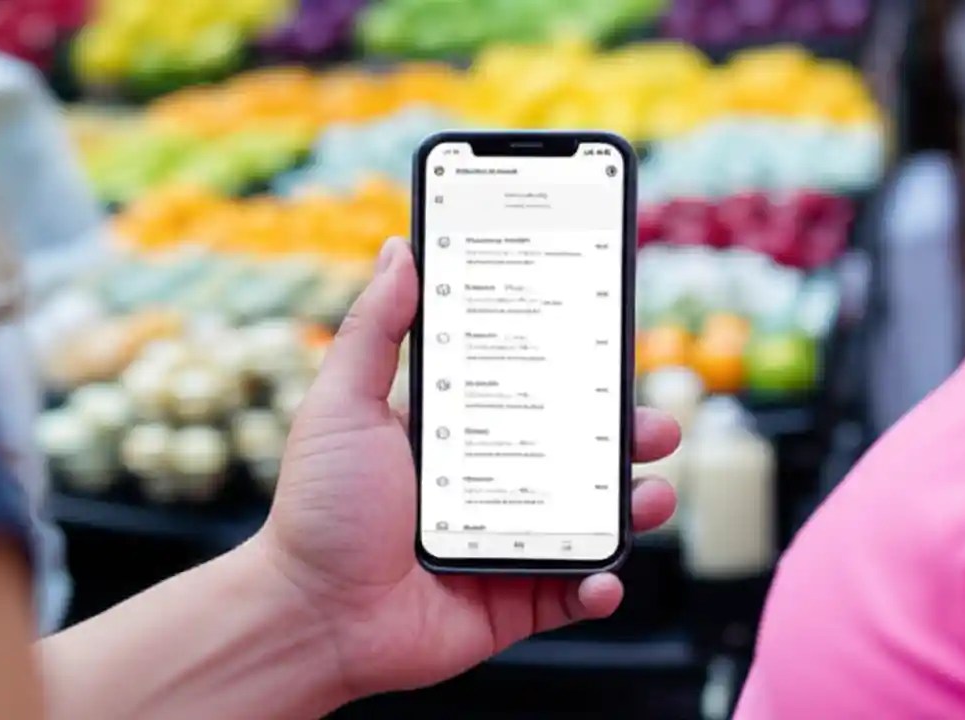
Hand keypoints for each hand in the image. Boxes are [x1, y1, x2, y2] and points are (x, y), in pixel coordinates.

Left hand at [256, 237, 679, 699]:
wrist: (309, 617)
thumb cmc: (318, 509)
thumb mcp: (343, 404)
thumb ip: (374, 330)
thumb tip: (399, 250)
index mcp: (459, 433)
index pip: (531, 389)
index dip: (577, 371)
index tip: (611, 344)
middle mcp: (491, 484)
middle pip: (579, 452)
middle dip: (627, 435)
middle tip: (655, 425)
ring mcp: (508, 542)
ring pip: (592, 518)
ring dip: (635, 505)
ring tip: (653, 495)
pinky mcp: (515, 600)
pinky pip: (575, 591)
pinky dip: (600, 585)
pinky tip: (603, 576)